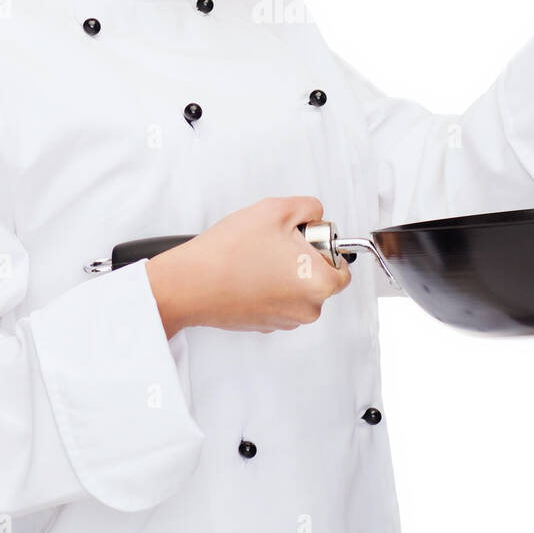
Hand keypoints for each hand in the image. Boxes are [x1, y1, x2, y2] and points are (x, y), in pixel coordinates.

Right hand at [145, 195, 350, 335]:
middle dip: (303, 259)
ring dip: (283, 273)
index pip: (343, 267)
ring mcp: (284, 320)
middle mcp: (307, 309)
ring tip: (256, 257)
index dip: (324, 247)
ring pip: (296, 290)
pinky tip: (245, 273)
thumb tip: (316, 215)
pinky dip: (266, 287)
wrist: (190, 283)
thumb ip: (310, 208)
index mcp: (320, 283)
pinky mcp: (262, 325)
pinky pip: (276, 301)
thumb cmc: (230, 252)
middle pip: (319, 278)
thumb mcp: (278, 209)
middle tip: (275, 242)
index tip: (304, 238)